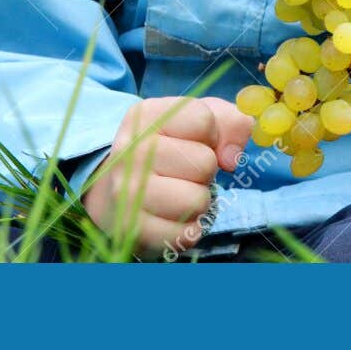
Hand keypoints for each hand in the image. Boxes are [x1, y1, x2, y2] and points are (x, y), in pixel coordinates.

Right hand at [80, 96, 253, 257]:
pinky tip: (172, 216)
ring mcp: (127, 192)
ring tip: (179, 192)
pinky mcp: (132, 229)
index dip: (212, 134)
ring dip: (198, 200)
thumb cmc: (170, 149)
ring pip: (197, 200)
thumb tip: (231, 158)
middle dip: (205, 170)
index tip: (194, 140)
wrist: (118, 190)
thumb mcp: (200, 120)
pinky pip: (185, 234)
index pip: (203, 120)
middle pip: (205, 163)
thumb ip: (231, 123)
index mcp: (145, 115)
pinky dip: (188, 228)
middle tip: (185, 171)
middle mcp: (130, 150)